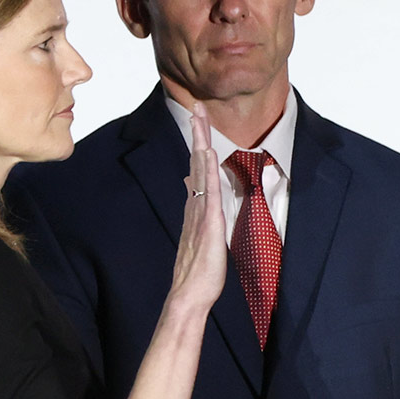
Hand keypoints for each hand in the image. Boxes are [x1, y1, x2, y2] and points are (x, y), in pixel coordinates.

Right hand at [169, 104, 226, 307]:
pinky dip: (206, 173)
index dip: (199, 143)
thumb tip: (191, 184)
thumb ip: (196, 208)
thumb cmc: (199, 268)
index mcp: (197, 206)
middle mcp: (196, 205)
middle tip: (197, 106)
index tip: (199, 120)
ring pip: (200, 171)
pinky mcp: (208, 225)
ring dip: (201, 143)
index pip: (198, 168)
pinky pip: (207, 193)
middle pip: (196, 162)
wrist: (191, 293)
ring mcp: (201, 213)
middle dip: (198, 133)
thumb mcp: (200, 231)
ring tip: (199, 119)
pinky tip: (207, 155)